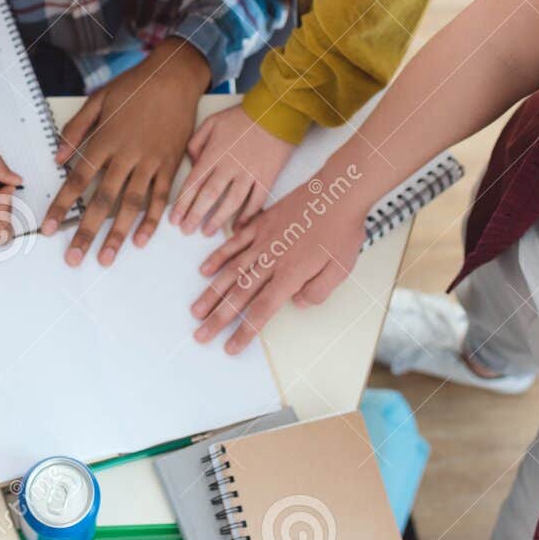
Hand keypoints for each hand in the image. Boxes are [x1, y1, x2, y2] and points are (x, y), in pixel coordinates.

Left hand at [41, 39, 208, 265]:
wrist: (175, 76)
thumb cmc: (135, 86)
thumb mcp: (98, 100)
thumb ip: (76, 130)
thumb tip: (57, 158)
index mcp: (104, 140)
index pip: (77, 180)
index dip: (61, 207)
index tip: (48, 229)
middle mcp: (126, 155)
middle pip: (102, 200)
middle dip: (86, 232)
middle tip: (75, 258)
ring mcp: (150, 161)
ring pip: (131, 204)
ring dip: (118, 234)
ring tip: (106, 258)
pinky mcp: (171, 164)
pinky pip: (161, 197)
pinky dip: (152, 220)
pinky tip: (141, 239)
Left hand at [171, 106, 294, 234]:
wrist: (277, 111)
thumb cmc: (243, 115)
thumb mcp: (212, 121)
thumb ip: (196, 142)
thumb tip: (192, 162)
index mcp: (214, 154)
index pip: (193, 183)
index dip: (182, 203)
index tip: (174, 219)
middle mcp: (229, 166)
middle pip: (208, 197)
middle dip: (195, 216)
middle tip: (186, 231)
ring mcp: (249, 174)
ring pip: (231, 203)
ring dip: (218, 220)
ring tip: (207, 232)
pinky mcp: (267, 177)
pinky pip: (256, 201)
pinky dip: (247, 216)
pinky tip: (239, 227)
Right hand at [190, 177, 368, 352]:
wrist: (338, 193)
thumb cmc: (342, 232)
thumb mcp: (341, 269)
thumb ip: (317, 291)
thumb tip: (297, 304)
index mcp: (291, 274)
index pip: (262, 310)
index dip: (244, 330)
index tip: (229, 346)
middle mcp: (271, 260)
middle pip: (239, 295)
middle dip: (218, 318)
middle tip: (200, 335)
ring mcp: (262, 240)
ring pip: (231, 271)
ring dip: (212, 292)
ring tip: (196, 310)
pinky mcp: (260, 224)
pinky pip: (234, 243)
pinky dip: (218, 256)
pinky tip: (205, 270)